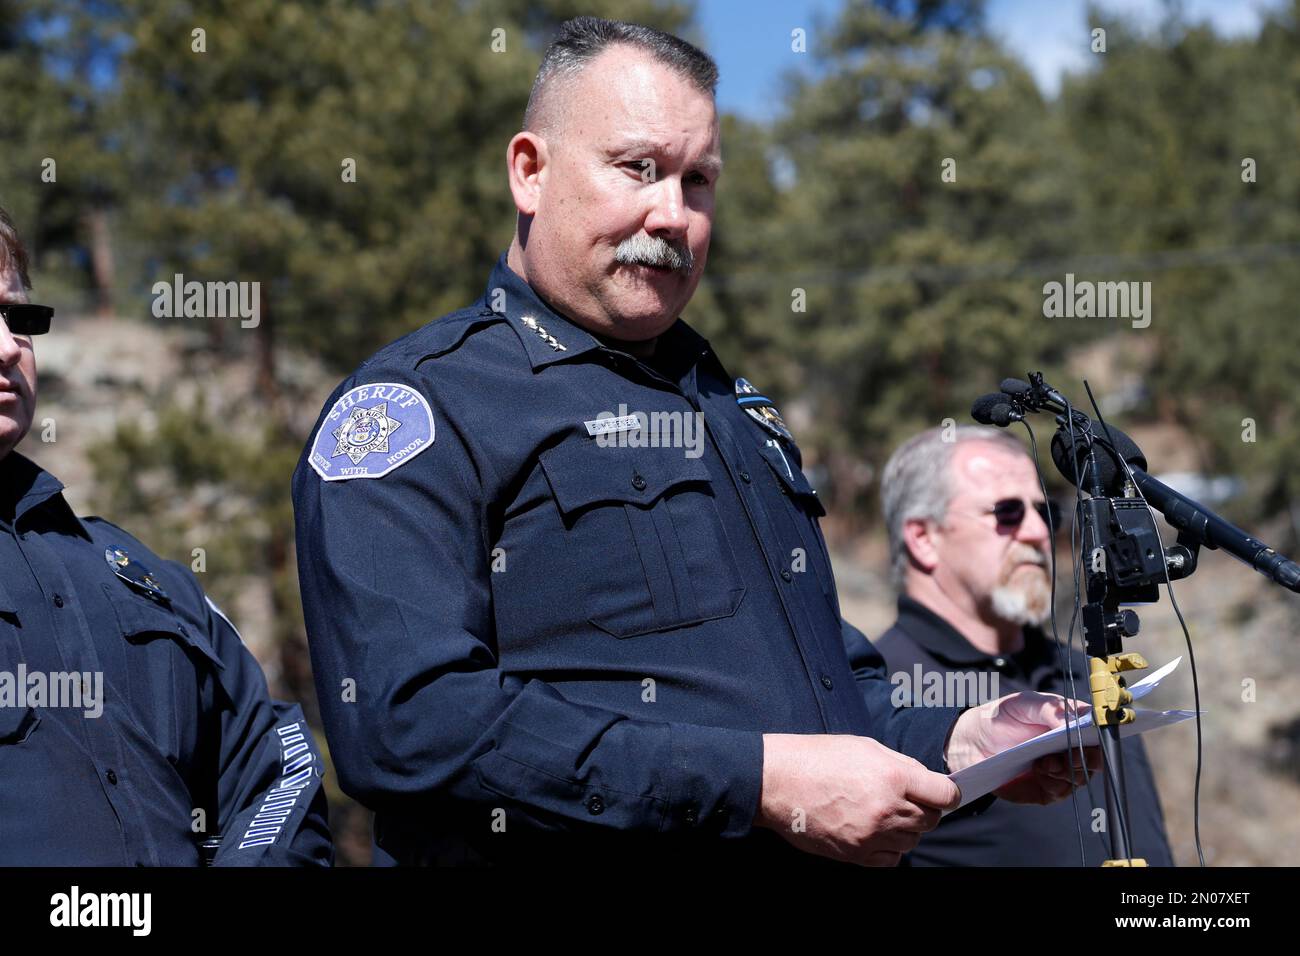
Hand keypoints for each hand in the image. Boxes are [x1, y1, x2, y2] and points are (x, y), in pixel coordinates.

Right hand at [754, 733, 960, 866]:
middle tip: (909, 799)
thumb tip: (928, 782)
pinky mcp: (856, 854)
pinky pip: (892, 859)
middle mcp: (887, 809)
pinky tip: (877, 831)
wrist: (778, 782)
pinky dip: (891, 848)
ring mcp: (872, 835)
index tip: (942, 793)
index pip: (945, 794)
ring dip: (907, 828)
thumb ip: (902, 765)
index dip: (948, 792)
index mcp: (893, 777)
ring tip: (885, 812)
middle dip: (926, 809)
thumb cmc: (818, 757)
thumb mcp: (865, 747)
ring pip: (912, 840)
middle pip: (931, 819)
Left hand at [944, 691, 1100, 804]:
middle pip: (1093, 761)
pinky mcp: (1045, 788)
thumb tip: (1078, 716)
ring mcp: (1059, 770)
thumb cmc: (1001, 717)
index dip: (1099, 739)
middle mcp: (1069, 749)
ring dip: (1064, 772)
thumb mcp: (1024, 703)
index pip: (1097, 735)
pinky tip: (1037, 772)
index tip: (1089, 741)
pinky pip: (1059, 792)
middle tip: (1064, 757)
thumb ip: (1051, 707)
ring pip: (1078, 779)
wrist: (971, 741)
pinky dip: (1052, 784)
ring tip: (1043, 763)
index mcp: (1068, 725)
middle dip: (1082, 761)